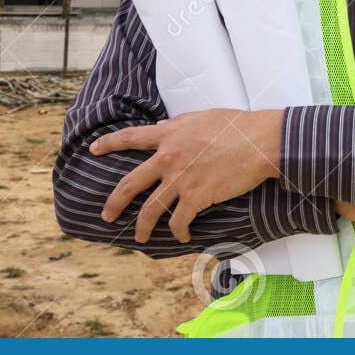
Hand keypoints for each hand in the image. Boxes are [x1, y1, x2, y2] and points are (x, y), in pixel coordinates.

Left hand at [90, 109, 282, 243]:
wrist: (260, 141)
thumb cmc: (240, 125)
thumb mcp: (204, 117)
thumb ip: (183, 125)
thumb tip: (172, 129)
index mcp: (170, 134)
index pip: (131, 137)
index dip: (110, 143)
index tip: (94, 149)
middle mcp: (169, 157)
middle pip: (130, 184)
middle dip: (115, 203)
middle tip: (106, 215)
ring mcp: (180, 178)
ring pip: (150, 210)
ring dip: (142, 227)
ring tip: (138, 237)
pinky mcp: (196, 196)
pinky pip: (179, 221)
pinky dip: (178, 232)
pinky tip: (182, 237)